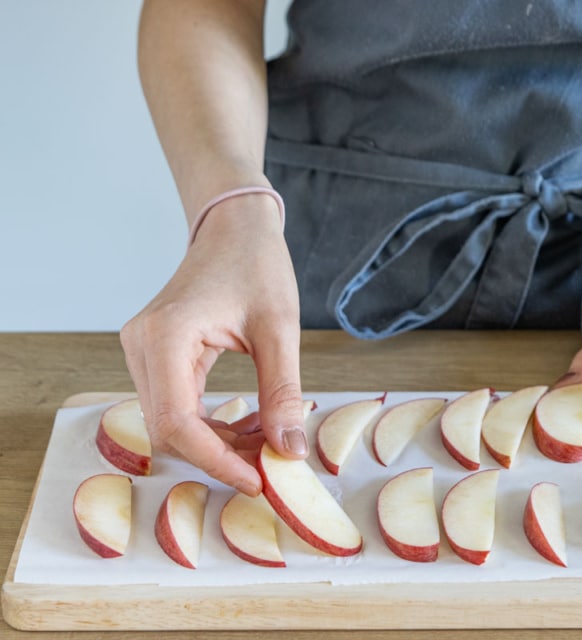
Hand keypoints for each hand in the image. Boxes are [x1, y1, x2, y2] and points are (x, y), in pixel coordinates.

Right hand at [120, 195, 305, 494]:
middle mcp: (141, 346)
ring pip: (172, 422)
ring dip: (218, 441)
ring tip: (268, 441)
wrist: (233, 226)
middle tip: (271, 463)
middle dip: (221, 454)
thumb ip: (282, 393)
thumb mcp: (280, 329)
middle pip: (169, 429)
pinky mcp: (154, 355)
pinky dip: (212, 423)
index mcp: (165, 336)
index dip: (217, 461)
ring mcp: (142, 351)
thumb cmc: (257, 264)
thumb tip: (290, 452)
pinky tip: (251, 423)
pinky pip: (176, 404)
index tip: (256, 481)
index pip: (178, 423)